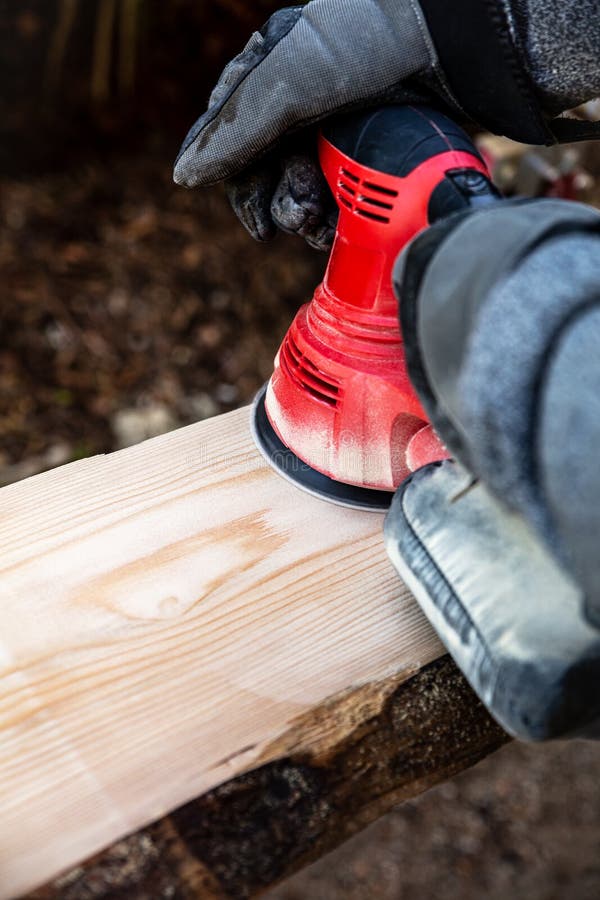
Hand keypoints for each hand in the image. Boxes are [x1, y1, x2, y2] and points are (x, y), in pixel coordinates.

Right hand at [173, 0, 441, 247]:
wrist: (466, 42)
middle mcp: (308, 97)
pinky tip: (349, 223)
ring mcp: (346, 125)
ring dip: (310, 216)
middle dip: (282, 202)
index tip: (257, 223)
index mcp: (277, 65)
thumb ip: (237, 127)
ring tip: (326, 222)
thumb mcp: (294, 79)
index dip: (240, 183)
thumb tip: (185, 175)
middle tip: (302, 217)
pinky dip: (343, 217)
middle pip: (271, 169)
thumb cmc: (377, 40)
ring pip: (309, 187)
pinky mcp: (380, 148)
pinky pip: (347, 193)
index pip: (236, 135)